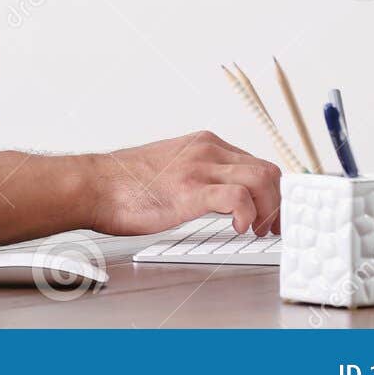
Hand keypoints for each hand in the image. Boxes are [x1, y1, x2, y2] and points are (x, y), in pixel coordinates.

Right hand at [89, 131, 282, 236]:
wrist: (95, 185)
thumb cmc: (126, 185)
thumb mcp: (173, 169)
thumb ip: (200, 176)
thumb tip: (222, 200)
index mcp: (204, 144)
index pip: (256, 162)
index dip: (271, 191)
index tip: (273, 212)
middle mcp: (207, 150)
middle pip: (267, 170)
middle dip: (278, 202)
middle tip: (273, 227)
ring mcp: (200, 168)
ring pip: (262, 180)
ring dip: (270, 209)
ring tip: (258, 230)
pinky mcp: (191, 191)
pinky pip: (238, 199)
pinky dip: (248, 215)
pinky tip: (239, 229)